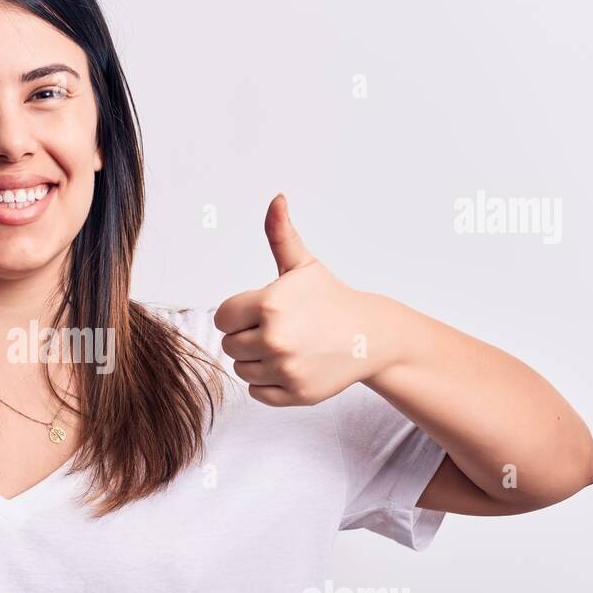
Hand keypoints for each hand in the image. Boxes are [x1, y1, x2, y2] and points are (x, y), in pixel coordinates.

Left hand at [214, 194, 393, 406]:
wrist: (369, 336)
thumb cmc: (330, 298)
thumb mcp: (302, 265)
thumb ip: (280, 234)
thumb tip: (276, 198)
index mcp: (269, 305)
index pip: (223, 318)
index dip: (238, 314)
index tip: (261, 311)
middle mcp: (275, 339)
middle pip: (229, 345)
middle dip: (247, 337)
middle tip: (278, 329)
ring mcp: (286, 369)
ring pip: (241, 370)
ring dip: (256, 360)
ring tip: (285, 346)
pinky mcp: (295, 394)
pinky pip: (256, 392)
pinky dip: (268, 382)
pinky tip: (290, 365)